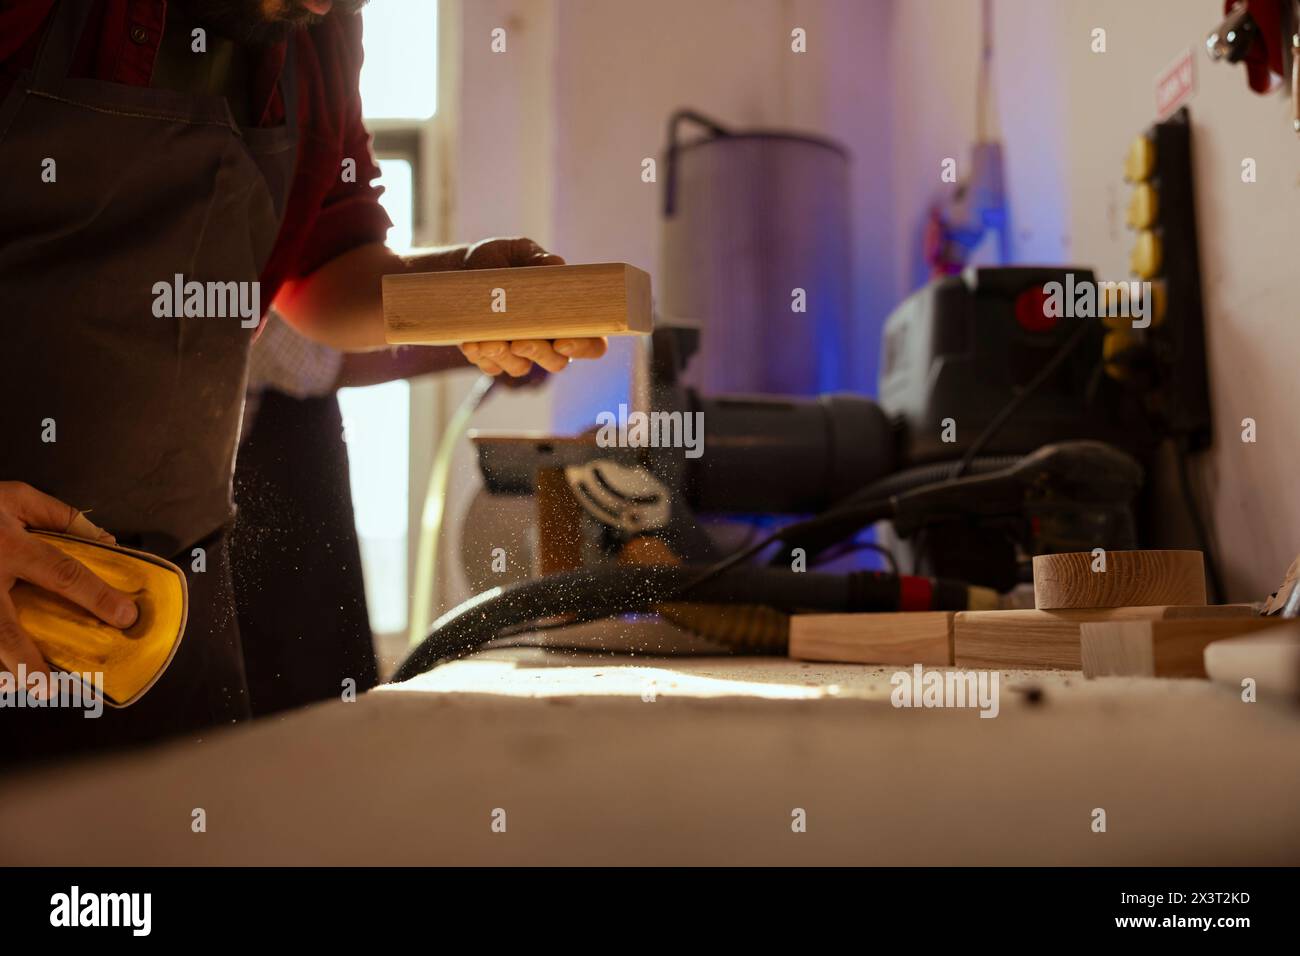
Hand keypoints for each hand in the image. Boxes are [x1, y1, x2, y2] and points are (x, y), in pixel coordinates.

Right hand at [0, 482, 138, 697]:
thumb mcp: (18, 499)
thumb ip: (62, 519)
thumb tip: (107, 543)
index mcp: (8, 544)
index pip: (62, 574)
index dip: (97, 597)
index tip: (125, 617)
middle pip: (4, 629)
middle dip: (27, 662)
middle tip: (50, 688)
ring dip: (4, 667)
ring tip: (27, 690)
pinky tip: (3, 679)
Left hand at [456, 237, 608, 376]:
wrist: (462, 267)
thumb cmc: (501, 258)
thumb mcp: (520, 251)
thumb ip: (540, 259)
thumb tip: (556, 265)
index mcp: (567, 316)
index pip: (592, 342)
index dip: (584, 348)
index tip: (563, 342)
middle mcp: (548, 339)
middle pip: (558, 362)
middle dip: (539, 355)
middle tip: (519, 343)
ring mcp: (519, 351)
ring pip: (521, 368)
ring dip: (505, 358)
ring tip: (487, 341)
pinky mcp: (492, 357)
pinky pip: (492, 367)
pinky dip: (482, 357)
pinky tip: (471, 342)